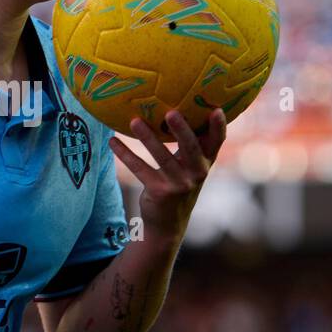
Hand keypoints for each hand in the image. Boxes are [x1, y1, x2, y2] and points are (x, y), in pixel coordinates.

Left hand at [109, 108, 225, 242]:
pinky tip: (113, 141)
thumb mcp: (190, 166)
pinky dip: (125, 154)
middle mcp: (197, 173)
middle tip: (171, 112)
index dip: (218, 126)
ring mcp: (179, 184)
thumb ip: (192, 144)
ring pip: (162, 157)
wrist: (167, 224)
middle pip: (191, 147)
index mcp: (206, 162)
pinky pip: (140, 168)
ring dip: (147, 137)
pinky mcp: (160, 192)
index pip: (217, 142)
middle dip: (182, 129)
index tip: (216, 109)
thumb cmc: (179, 185)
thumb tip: (180, 107)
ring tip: (134, 121)